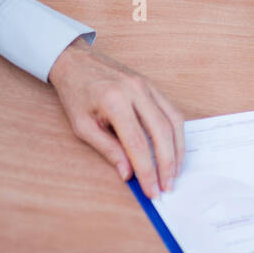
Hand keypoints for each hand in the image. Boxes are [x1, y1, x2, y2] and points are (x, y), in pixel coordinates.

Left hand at [47, 37, 183, 196]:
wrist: (76, 62)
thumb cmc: (76, 94)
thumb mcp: (82, 126)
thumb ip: (107, 149)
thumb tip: (127, 173)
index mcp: (114, 101)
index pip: (138, 143)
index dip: (147, 170)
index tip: (152, 190)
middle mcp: (135, 91)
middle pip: (162, 132)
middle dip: (167, 164)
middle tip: (167, 186)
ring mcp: (147, 86)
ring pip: (173, 121)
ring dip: (177, 150)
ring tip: (174, 172)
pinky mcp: (153, 85)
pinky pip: (172, 111)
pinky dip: (176, 133)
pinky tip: (174, 150)